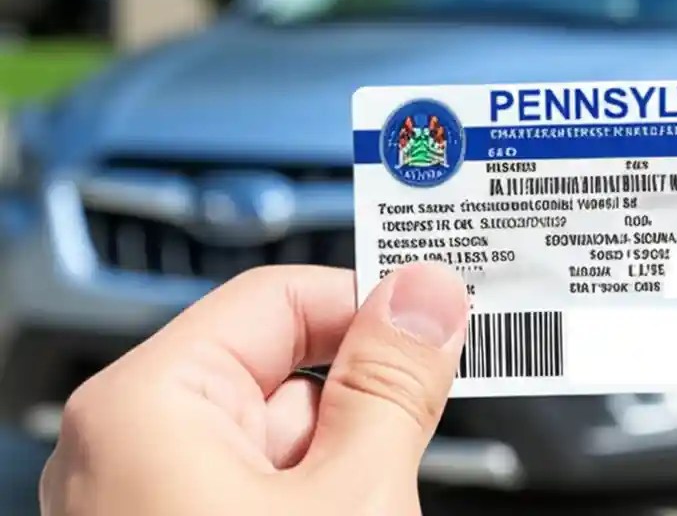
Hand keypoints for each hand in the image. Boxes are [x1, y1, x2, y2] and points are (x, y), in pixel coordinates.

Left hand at [40, 263, 468, 515]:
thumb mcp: (354, 497)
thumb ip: (395, 385)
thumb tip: (426, 297)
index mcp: (143, 408)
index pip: (281, 296)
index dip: (373, 307)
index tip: (442, 325)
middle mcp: (120, 450)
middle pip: (282, 372)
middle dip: (357, 408)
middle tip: (415, 442)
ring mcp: (136, 506)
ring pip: (272, 444)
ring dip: (336, 467)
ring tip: (368, 511)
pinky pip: (247, 493)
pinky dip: (306, 504)